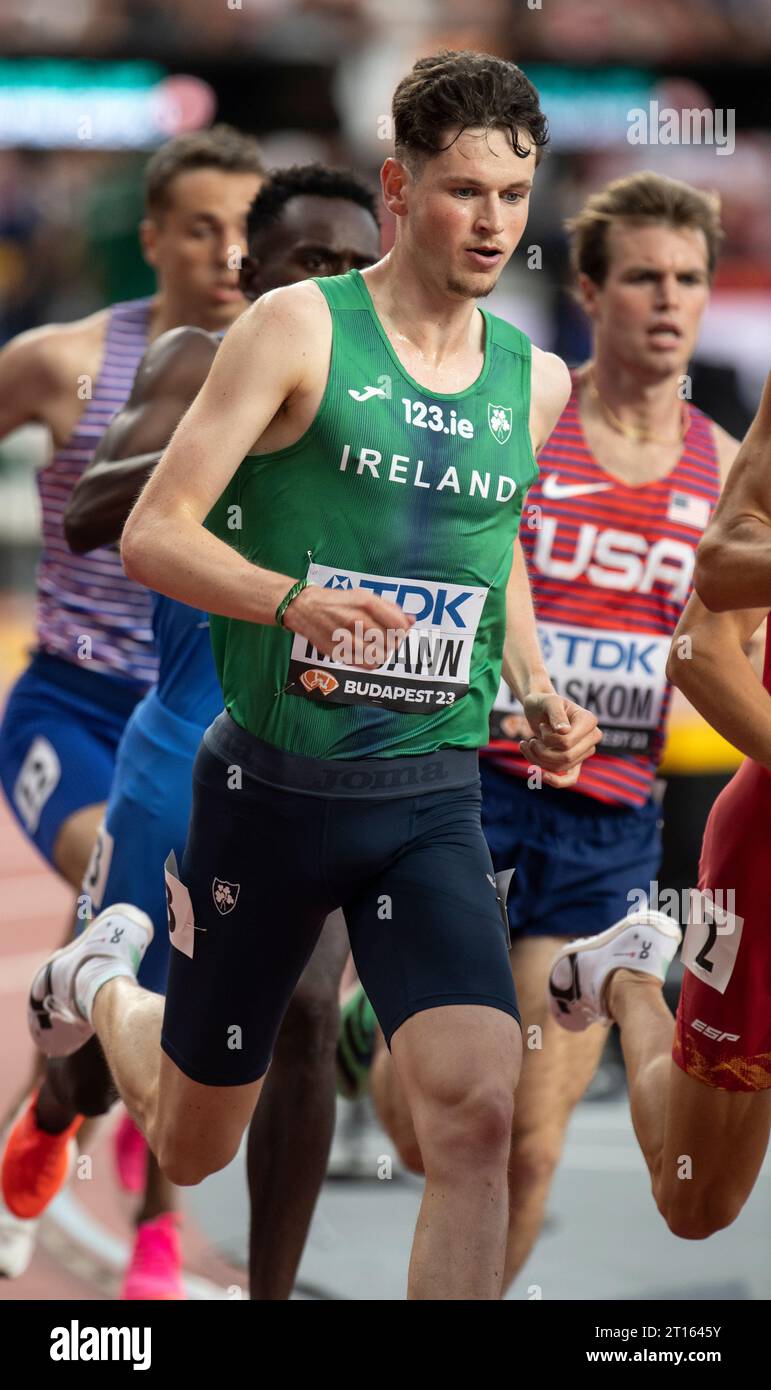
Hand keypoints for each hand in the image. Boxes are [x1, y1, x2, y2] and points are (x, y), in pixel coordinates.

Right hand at [283, 584, 414, 669]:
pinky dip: (372, 662)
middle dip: (393, 642)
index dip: (404, 631)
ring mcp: (346, 637)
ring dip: (383, 654)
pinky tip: (368, 654)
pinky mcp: (338, 652)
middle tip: (388, 639)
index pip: (398, 625)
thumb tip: (412, 621)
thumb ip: (390, 608)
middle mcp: (356, 619)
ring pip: (380, 656)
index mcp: (365, 602)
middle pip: (391, 642)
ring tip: (377, 647)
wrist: (305, 607)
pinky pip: (365, 665)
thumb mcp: (364, 595)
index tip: (400, 631)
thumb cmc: (339, 601)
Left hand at [520, 691, 601, 788]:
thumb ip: (556, 713)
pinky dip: (554, 780)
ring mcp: (584, 751)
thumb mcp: (548, 702)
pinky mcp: (575, 761)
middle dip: (541, 751)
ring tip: (528, 745)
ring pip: (560, 767)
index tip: (542, 726)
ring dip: (538, 759)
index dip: (548, 739)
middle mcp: (592, 737)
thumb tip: (564, 731)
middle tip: (531, 740)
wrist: (539, 707)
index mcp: (589, 721)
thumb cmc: (543, 702)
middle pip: (565, 758)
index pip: (567, 743)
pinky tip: (538, 775)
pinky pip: (569, 779)